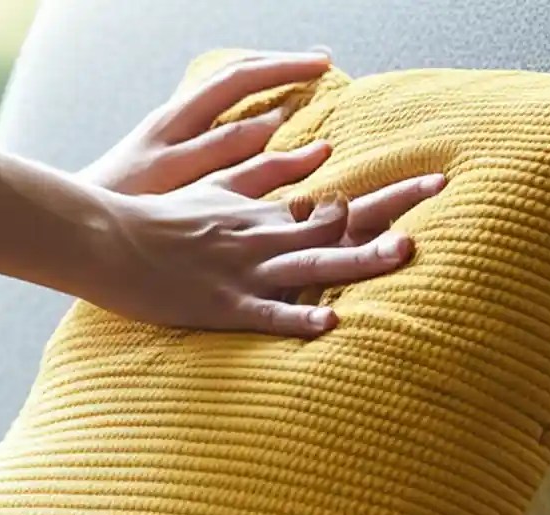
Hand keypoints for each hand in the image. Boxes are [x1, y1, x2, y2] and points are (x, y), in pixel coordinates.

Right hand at [73, 54, 444, 335]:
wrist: (108, 238)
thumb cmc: (158, 218)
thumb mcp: (212, 192)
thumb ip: (259, 178)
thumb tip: (309, 156)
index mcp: (263, 218)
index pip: (337, 203)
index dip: (388, 195)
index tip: (433, 182)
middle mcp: (262, 240)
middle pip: (338, 225)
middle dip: (392, 212)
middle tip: (441, 193)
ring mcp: (243, 273)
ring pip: (311, 264)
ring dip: (359, 258)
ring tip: (406, 251)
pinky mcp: (220, 305)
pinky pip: (265, 314)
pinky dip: (297, 318)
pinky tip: (330, 323)